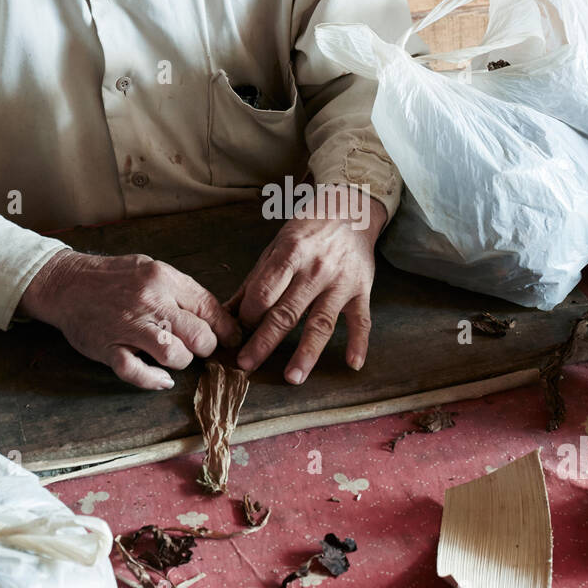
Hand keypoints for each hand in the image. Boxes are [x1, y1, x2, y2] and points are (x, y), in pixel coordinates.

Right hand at [18, 250, 240, 388]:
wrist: (65, 283)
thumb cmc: (113, 277)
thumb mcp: (151, 269)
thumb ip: (181, 290)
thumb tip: (217, 315)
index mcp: (163, 279)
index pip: (210, 308)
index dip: (226, 328)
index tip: (231, 338)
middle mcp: (149, 302)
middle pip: (199, 335)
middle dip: (205, 347)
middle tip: (198, 347)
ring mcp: (128, 327)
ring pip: (175, 355)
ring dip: (181, 361)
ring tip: (173, 355)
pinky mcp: (108, 348)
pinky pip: (137, 372)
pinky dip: (153, 380)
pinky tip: (160, 378)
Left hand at [231, 186, 386, 383]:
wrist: (352, 210)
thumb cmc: (308, 230)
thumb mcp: (276, 248)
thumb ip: (254, 282)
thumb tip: (226, 312)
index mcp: (291, 254)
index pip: (265, 292)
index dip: (248, 316)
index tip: (237, 333)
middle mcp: (316, 269)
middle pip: (287, 312)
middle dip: (264, 342)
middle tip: (246, 365)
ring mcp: (341, 282)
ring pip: (321, 323)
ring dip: (306, 353)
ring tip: (293, 377)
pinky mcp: (362, 291)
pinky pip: (362, 321)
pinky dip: (359, 343)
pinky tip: (353, 364)